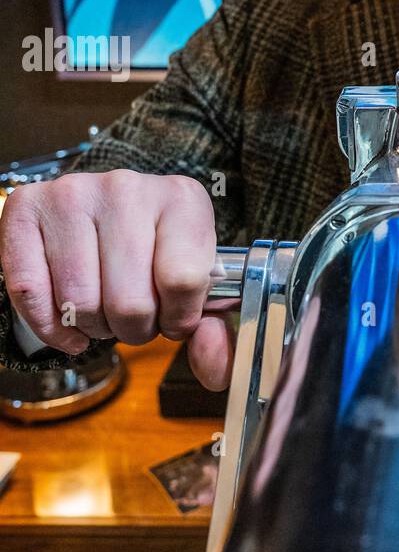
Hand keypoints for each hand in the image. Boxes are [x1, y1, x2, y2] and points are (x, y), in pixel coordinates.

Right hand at [0, 170, 233, 390]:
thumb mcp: (203, 278)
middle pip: (128, 301)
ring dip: (94, 327)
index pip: (183, 281)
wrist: (109, 210)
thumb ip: (218, 327)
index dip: (179, 318)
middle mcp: (126, 189)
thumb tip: (214, 363)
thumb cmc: (159, 249)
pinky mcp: (27, 209)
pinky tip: (70, 325)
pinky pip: (28, 291)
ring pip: (79, 303)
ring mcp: (73, 194)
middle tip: (136, 317)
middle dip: (134, 329)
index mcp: (182, 200)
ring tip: (105, 310)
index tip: (175, 317)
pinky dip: (49, 325)